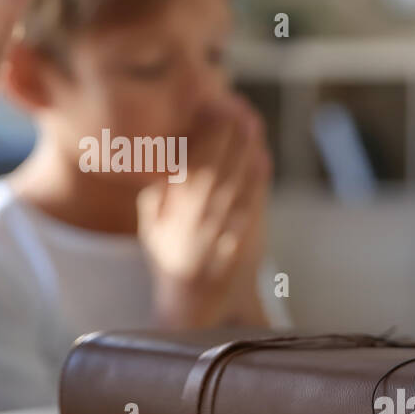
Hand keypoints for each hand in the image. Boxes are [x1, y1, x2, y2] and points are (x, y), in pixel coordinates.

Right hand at [137, 93, 271, 328]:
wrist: (189, 308)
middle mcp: (192, 225)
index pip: (186, 166)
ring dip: (244, 152)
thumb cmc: (169, 259)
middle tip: (235, 105)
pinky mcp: (240, 246)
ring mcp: (218, 237)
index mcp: (169, 216)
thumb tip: (165, 154)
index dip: (198, 136)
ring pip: (234, 186)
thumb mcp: (151, 227)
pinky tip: (262, 157)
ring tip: (250, 122)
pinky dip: (257, 183)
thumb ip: (157, 192)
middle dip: (225, 136)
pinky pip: (250, 208)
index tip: (207, 109)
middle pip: (213, 171)